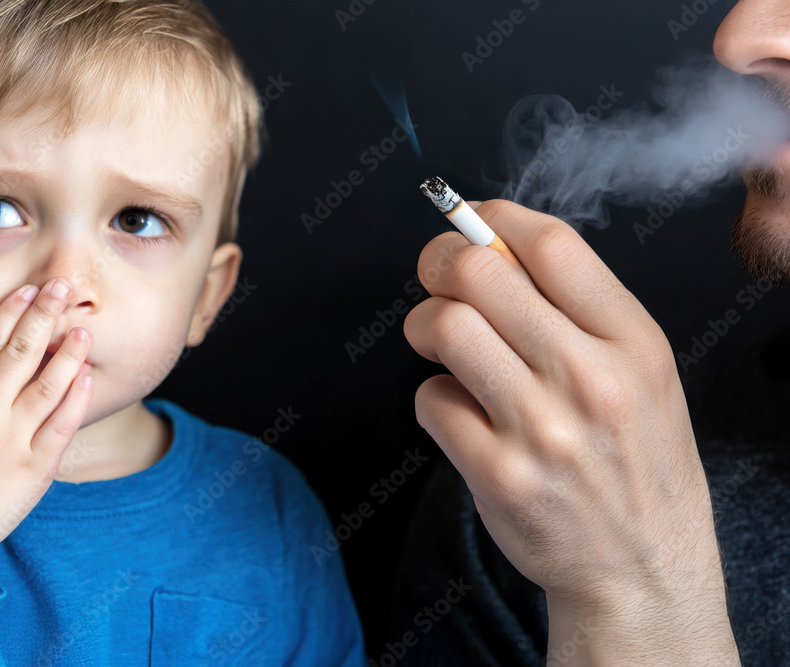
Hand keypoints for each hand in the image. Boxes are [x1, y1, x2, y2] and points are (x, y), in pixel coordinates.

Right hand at [0, 278, 93, 577]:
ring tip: (84, 331)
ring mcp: (10, 439)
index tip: (29, 289)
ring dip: (69, 354)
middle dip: (43, 315)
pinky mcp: (34, 466)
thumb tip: (2, 341)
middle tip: (63, 287)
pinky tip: (89, 378)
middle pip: (19, 352)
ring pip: (47, 386)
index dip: (10, 312)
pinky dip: (77, 400)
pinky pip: (61, 426)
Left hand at [404, 200, 737, 663]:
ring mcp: (543, 430)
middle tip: (435, 278)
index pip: (552, 246)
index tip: (470, 220)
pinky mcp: (498, 474)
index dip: (494, 217)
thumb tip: (493, 241)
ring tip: (440, 342)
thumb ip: (578, 307)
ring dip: (424, 325)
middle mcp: (592, 379)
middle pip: (482, 273)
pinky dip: (433, 397)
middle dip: (439, 262)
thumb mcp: (640, 372)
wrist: (642, 567)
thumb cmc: (634, 457)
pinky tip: (460, 413)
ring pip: (445, 327)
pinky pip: (430, 400)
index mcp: (634, 341)